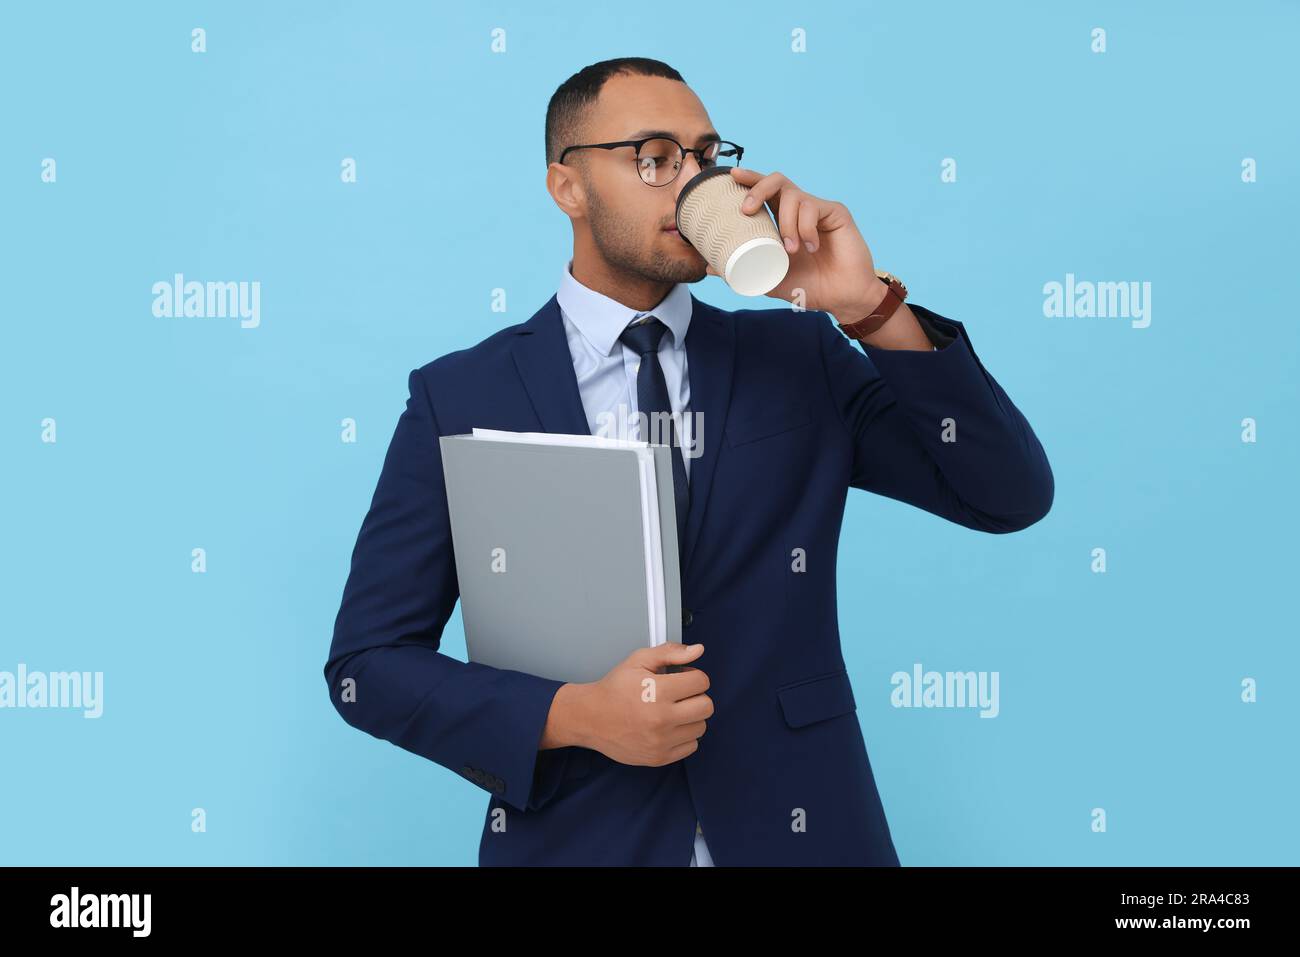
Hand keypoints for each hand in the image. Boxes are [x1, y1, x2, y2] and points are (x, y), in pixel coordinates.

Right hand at [565, 642, 711, 766]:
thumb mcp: (638, 660)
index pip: (701, 681)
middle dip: (696, 696)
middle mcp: (661, 718)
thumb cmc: (614, 689)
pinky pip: (692, 746)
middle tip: (679, 694)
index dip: (692, 676)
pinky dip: (684, 736)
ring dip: (691, 717)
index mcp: (657, 691)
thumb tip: (698, 650)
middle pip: (706, 706)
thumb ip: (670, 652)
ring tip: (672, 710)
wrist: (590, 718)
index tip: (681, 678)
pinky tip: (669, 727)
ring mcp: (661, 741)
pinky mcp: (659, 757)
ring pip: (701, 727)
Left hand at [705, 166, 888, 321]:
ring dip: (786, 223)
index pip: (764, 190)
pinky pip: (813, 208)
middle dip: (757, 188)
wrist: (842, 297)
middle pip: (776, 180)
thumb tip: (708, 267)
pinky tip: (810, 246)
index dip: (749, 178)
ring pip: (793, 196)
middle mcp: (799, 208)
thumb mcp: (769, 279)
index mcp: (782, 218)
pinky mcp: (836, 212)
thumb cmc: (808, 286)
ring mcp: (818, 208)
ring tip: (791, 249)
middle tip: (746, 209)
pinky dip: (806, 228)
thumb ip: (742, 271)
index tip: (731, 176)